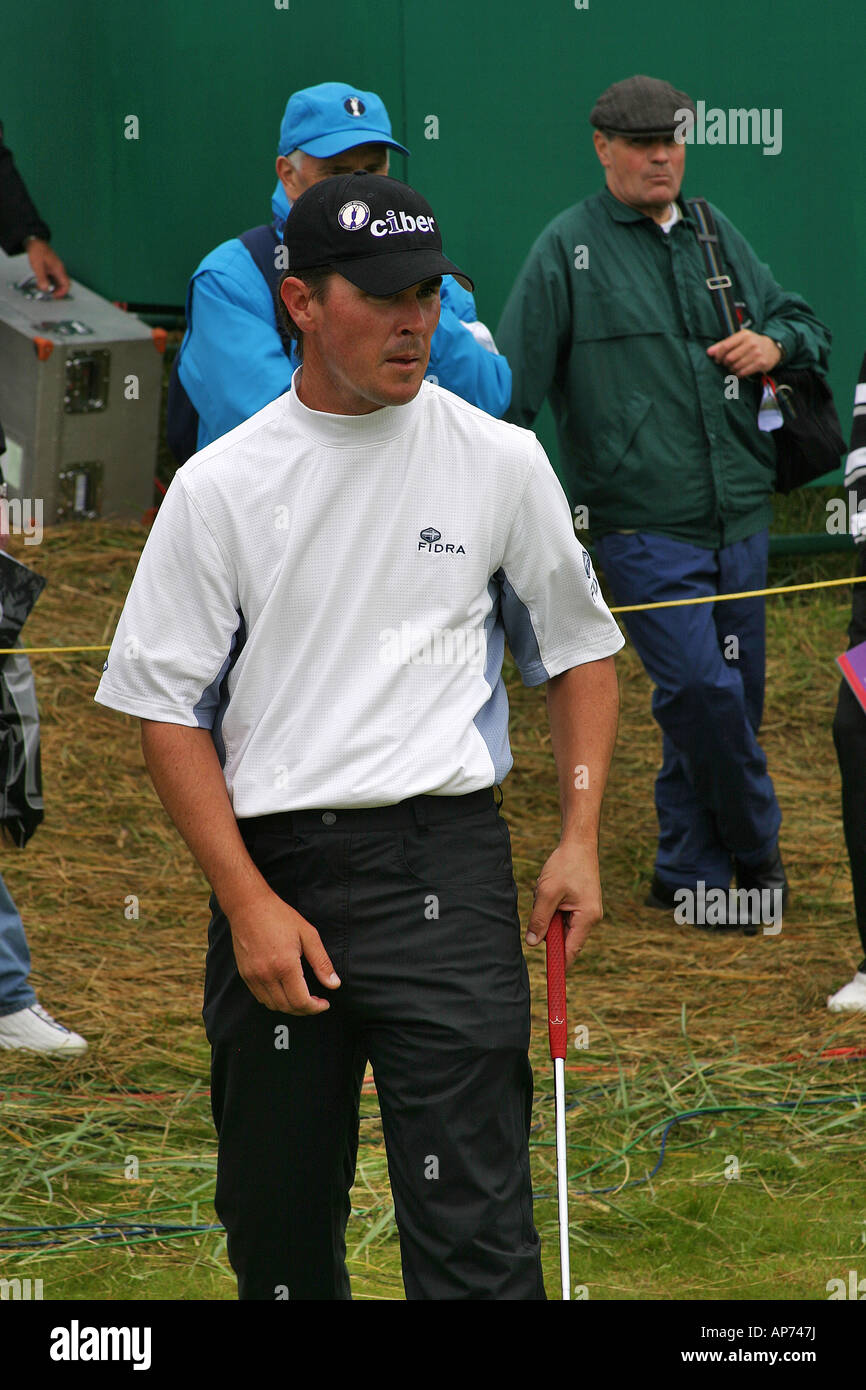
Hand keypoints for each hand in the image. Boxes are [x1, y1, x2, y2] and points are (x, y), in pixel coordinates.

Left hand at [26, 237, 69, 297]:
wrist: (35, 241)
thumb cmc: (37, 250)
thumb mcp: (38, 266)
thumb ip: (42, 278)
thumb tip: (45, 289)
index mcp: (59, 269)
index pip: (66, 285)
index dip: (62, 293)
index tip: (54, 296)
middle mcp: (59, 269)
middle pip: (64, 284)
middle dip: (57, 291)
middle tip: (49, 295)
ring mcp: (56, 268)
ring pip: (58, 282)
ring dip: (53, 287)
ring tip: (44, 289)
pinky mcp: (52, 267)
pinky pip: (54, 278)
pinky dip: (50, 282)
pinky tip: (43, 282)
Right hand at [227, 890, 339, 1014]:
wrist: (248, 906)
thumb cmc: (279, 917)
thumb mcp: (308, 934)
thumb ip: (322, 962)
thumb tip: (334, 984)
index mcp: (285, 965)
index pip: (301, 1001)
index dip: (315, 1008)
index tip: (324, 1004)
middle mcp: (267, 975)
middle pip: (287, 1007)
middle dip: (304, 1010)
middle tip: (316, 1002)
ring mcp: (253, 976)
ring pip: (272, 1005)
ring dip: (289, 1007)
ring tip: (301, 998)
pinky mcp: (245, 974)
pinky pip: (260, 997)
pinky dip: (274, 1000)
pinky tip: (284, 991)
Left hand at [525, 839, 603, 967]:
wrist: (578, 844)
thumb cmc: (565, 866)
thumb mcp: (547, 893)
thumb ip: (540, 919)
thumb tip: (532, 942)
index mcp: (587, 918)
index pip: (571, 951)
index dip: (559, 965)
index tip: (549, 978)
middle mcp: (590, 918)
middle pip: (564, 939)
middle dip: (547, 927)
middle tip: (542, 904)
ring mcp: (585, 911)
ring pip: (559, 926)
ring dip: (548, 913)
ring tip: (548, 891)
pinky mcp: (580, 904)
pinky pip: (560, 915)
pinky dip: (551, 906)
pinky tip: (550, 889)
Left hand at [706, 329, 780, 376]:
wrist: (772, 348)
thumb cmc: (751, 344)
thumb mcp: (739, 340)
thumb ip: (723, 345)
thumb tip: (709, 352)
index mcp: (744, 335)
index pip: (725, 346)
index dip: (718, 355)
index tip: (717, 360)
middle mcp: (751, 343)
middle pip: (730, 358)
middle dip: (726, 363)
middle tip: (727, 364)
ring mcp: (757, 353)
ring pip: (736, 366)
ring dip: (732, 369)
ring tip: (733, 367)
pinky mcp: (761, 363)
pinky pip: (743, 372)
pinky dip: (739, 374)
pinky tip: (739, 371)